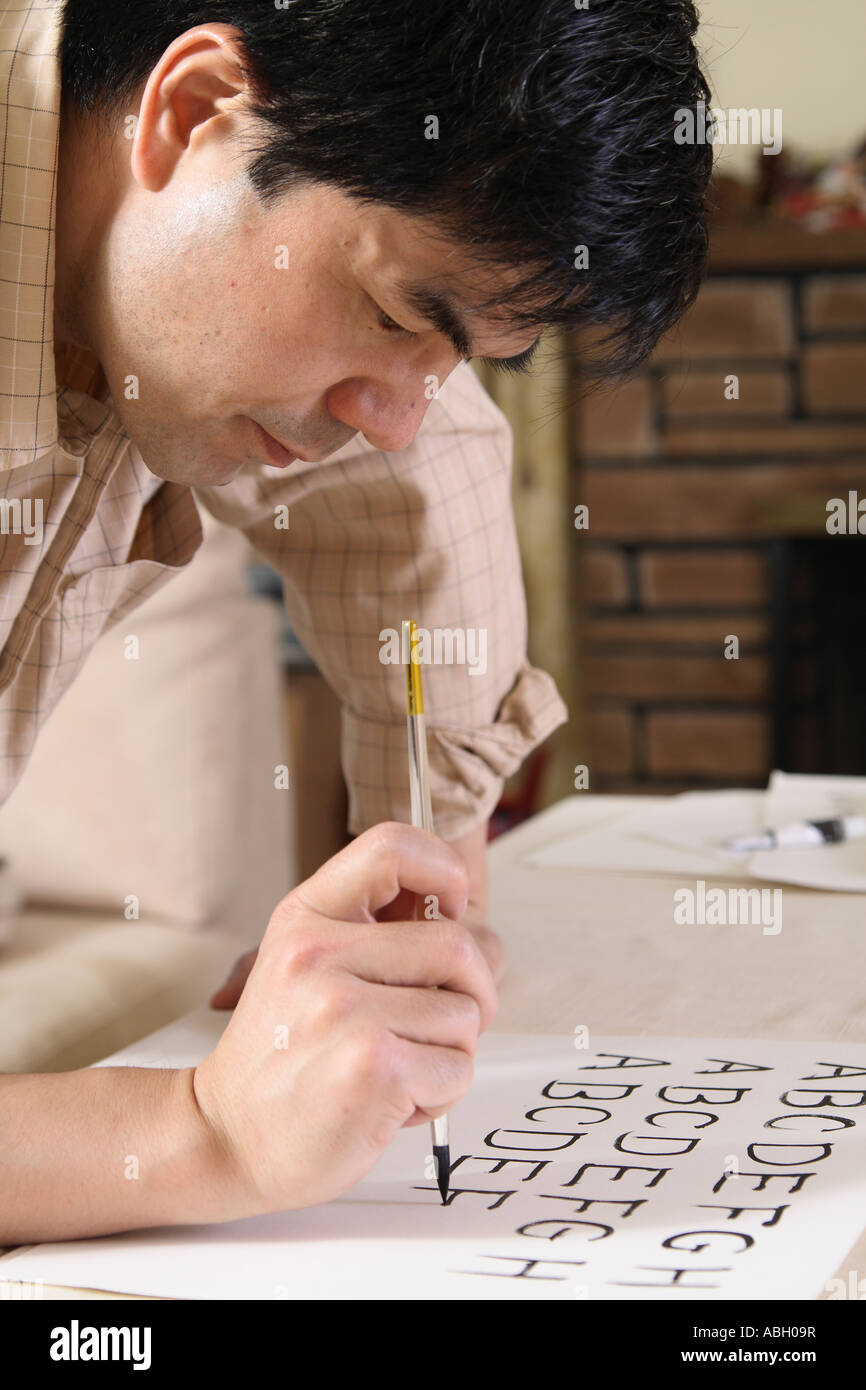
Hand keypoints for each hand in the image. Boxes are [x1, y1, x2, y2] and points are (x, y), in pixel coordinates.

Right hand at [193, 822, 497, 1216]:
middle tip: (436, 1025)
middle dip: (471, 992)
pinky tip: (392, 1100)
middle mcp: (320, 954)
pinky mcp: (374, 1066)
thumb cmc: (283, 1057)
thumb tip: (481, 940)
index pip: (392, 847)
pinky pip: (459, 1068)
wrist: (227, 1137)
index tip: (450, 911)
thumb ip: (385, 937)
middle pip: (458, 944)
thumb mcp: (310, 968)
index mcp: (306, 917)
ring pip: (467, 1013)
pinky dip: (440, 1093)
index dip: (443, 871)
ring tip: (396, 1068)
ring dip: (450, 1053)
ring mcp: (345, 1010)